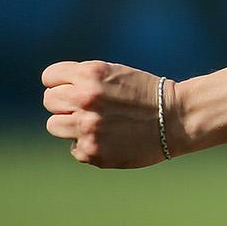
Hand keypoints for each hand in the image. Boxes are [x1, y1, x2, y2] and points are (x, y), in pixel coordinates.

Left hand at [42, 61, 170, 168]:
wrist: (177, 119)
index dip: (61, 82)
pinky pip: (74, 148)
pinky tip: (111, 139)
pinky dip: (88, 145)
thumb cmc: (145, 94)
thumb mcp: (114, 74)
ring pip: (54, 125)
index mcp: (90, 75)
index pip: (50, 78)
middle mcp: (85, 99)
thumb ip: (82, 80)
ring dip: (70, 125)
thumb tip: (54, 93)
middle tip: (86, 107)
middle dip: (64, 103)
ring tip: (95, 124)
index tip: (73, 88)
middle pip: (50, 101)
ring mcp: (87, 127)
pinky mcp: (92, 151)